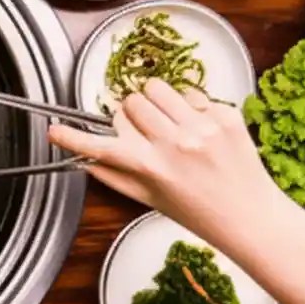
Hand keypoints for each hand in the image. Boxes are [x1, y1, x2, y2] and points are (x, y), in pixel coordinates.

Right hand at [48, 79, 282, 244]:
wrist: (251, 215)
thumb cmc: (198, 212)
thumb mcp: (149, 199)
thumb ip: (114, 176)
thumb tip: (84, 159)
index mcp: (150, 167)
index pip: (100, 146)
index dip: (72, 138)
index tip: (53, 130)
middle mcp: (173, 143)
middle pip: (130, 103)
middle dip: (132, 113)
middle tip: (144, 130)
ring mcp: (201, 126)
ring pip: (158, 88)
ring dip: (156, 101)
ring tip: (169, 122)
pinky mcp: (225, 114)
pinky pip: (193, 94)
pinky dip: (190, 107)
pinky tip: (199, 129)